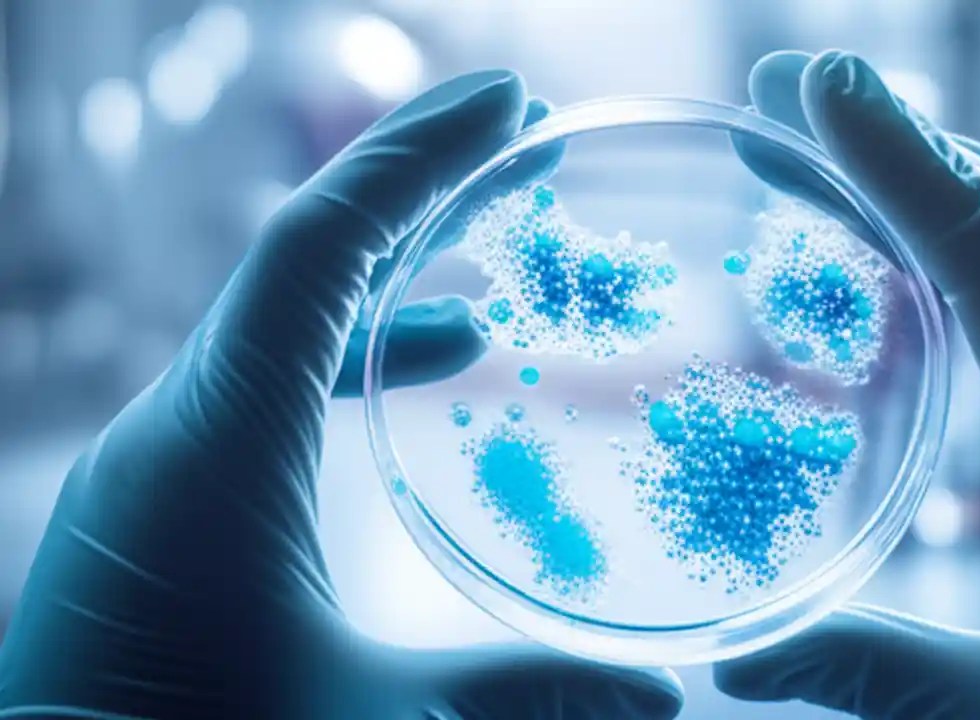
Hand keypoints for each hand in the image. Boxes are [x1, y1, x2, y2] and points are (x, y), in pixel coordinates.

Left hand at [0, 70, 681, 719]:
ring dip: (383, 294)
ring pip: (275, 330)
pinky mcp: (153, 506)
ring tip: (488, 305)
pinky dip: (340, 366)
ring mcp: (153, 464)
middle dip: (413, 197)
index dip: (417, 156)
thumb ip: (527, 694)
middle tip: (518, 160)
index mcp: (218, 441)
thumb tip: (665, 701)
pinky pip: (254, 391)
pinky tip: (407, 397)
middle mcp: (171, 427)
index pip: (321, 244)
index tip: (507, 103)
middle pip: (297, 261)